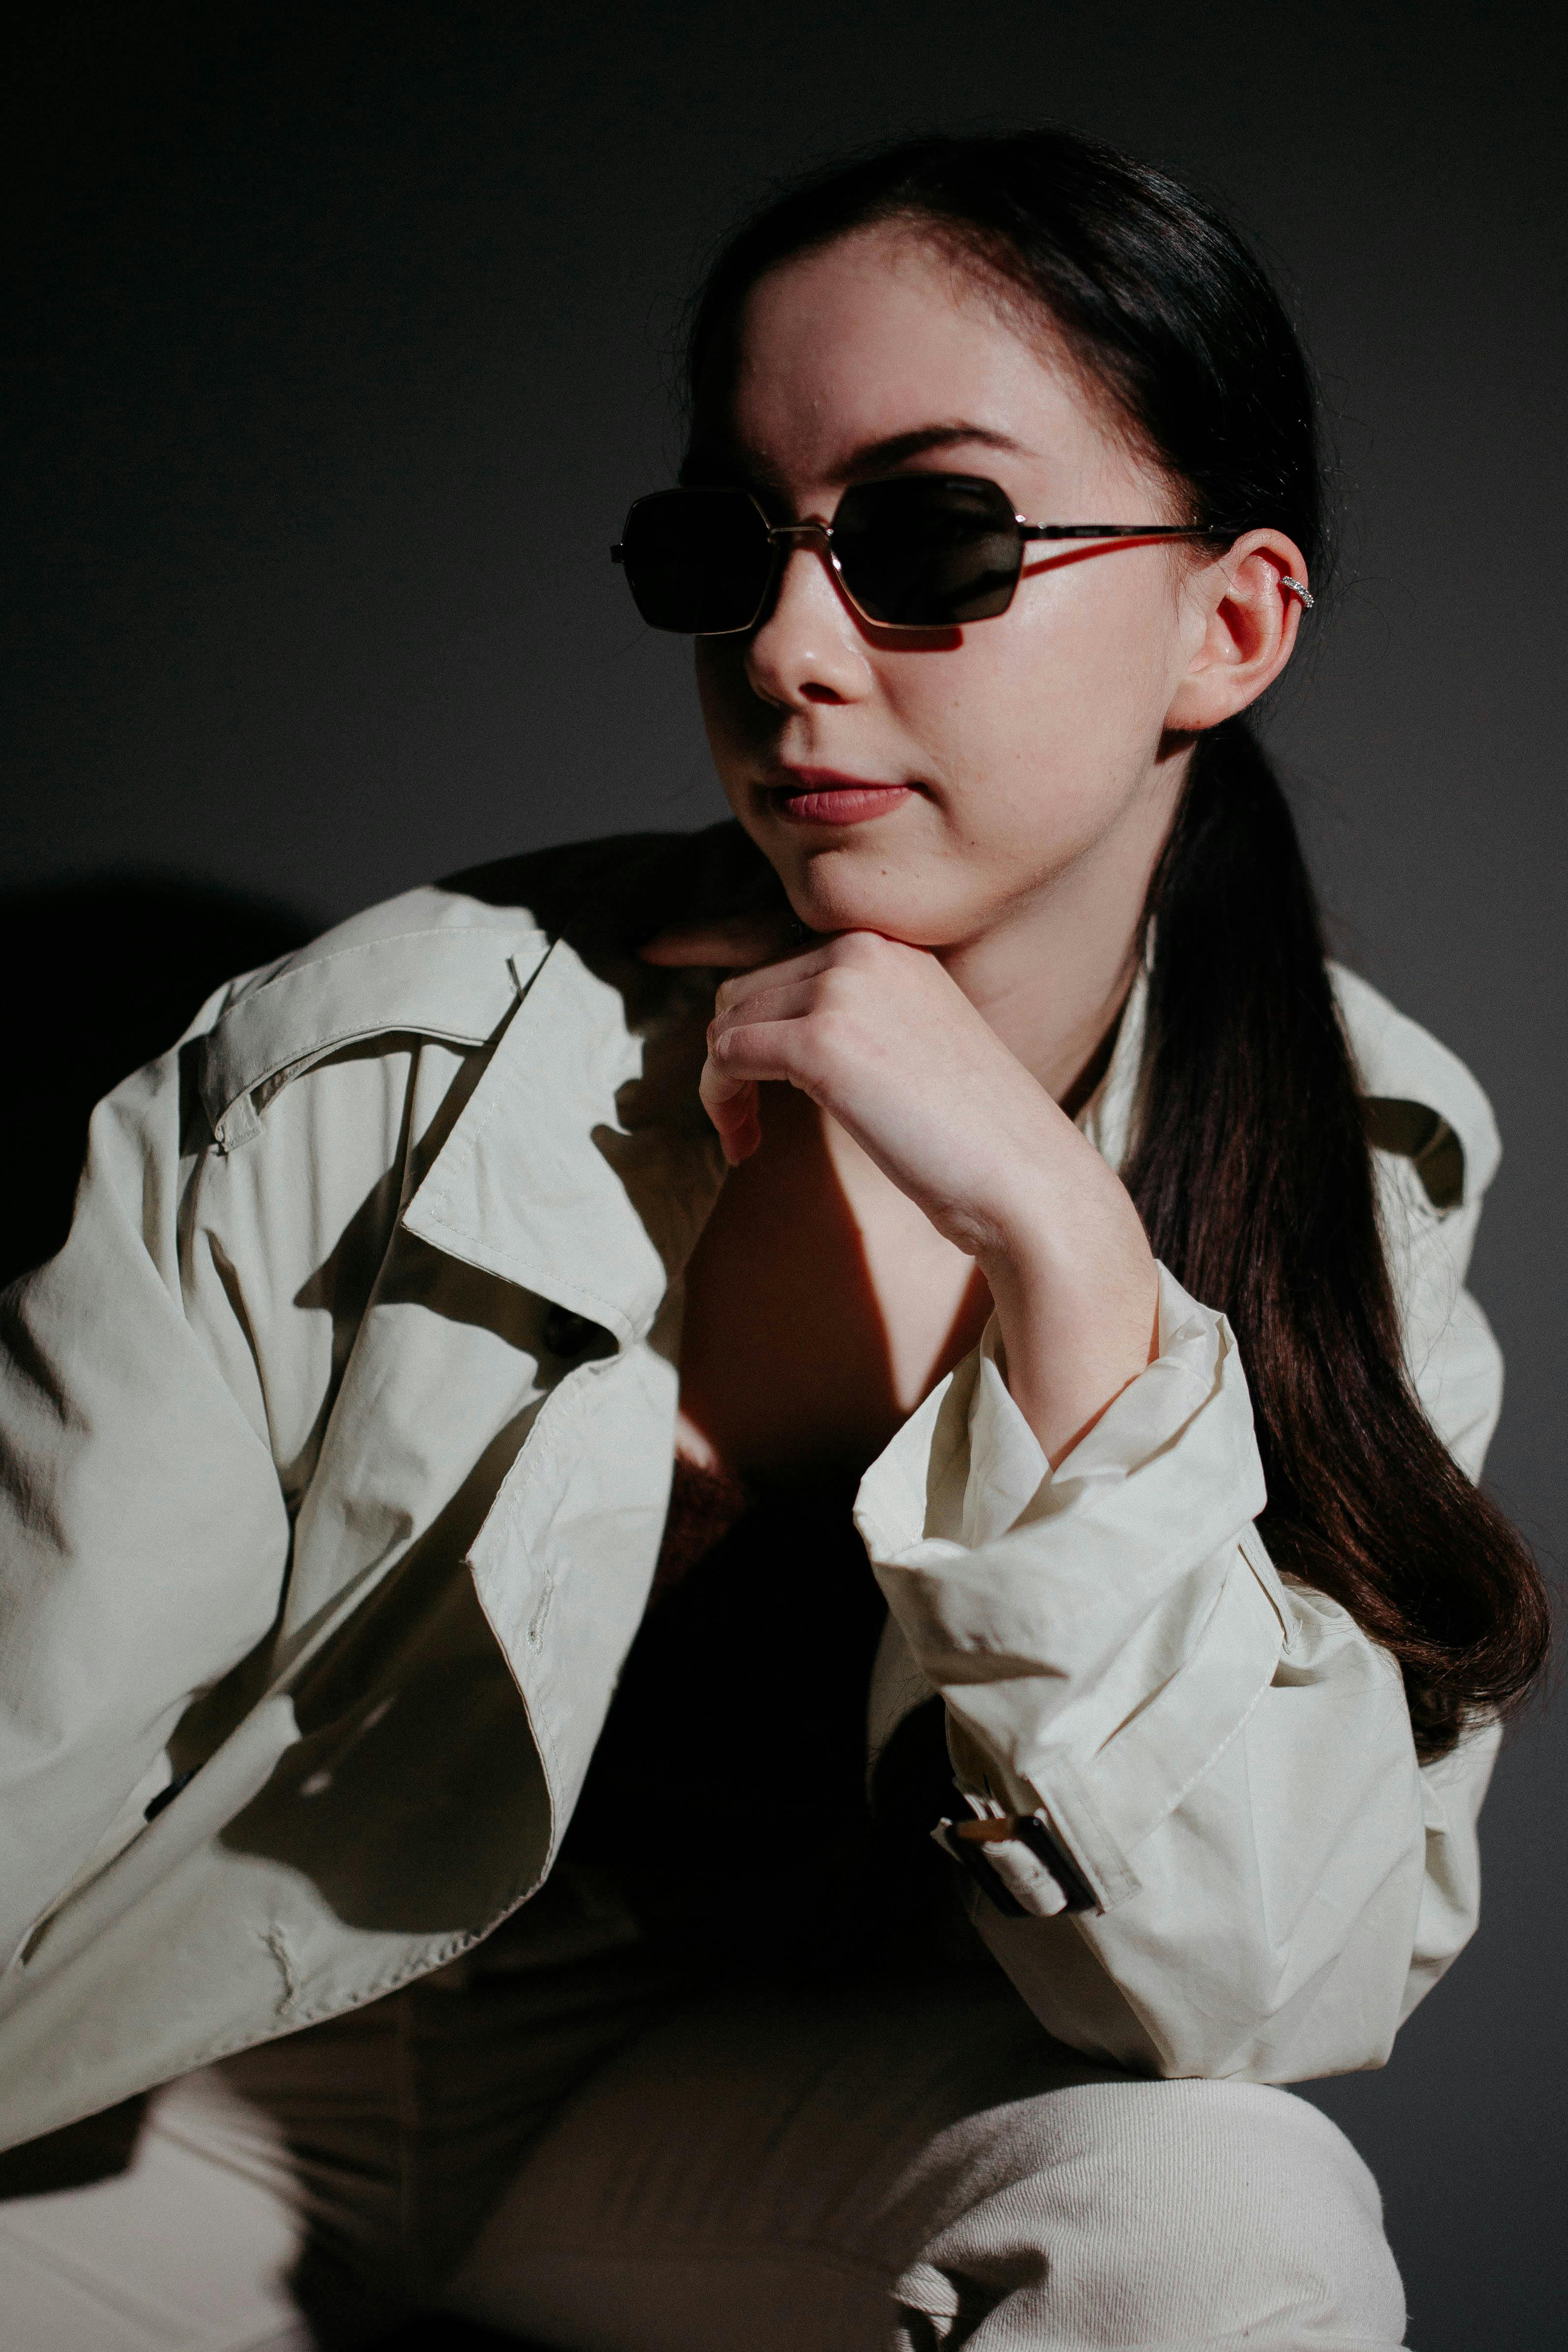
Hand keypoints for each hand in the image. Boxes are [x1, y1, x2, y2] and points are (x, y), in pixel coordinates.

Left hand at [645, 923, 1158, 1461]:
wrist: (1025, 1180)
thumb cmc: (973, 1138)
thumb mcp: (912, 1049)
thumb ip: (853, 1024)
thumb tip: (761, 1034)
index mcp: (890, 949)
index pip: (780, 970)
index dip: (757, 1034)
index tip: (760, 1093)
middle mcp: (864, 951)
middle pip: (743, 993)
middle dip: (732, 1060)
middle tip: (746, 1125)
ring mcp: (843, 989)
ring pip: (726, 1023)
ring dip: (722, 1085)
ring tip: (746, 1138)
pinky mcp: (822, 1041)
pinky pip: (726, 1057)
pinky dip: (721, 1104)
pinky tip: (746, 1146)